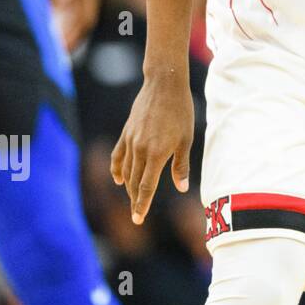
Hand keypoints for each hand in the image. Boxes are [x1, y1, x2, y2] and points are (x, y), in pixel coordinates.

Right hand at [111, 71, 194, 223]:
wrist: (164, 85)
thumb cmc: (181, 112)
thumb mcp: (186, 139)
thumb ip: (181, 165)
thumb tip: (181, 187)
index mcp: (156, 154)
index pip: (146, 187)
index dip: (141, 204)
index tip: (137, 219)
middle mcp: (140, 150)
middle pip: (134, 182)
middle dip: (135, 200)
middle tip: (136, 214)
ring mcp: (130, 141)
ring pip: (126, 171)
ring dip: (129, 186)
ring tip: (133, 198)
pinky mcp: (126, 133)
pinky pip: (118, 156)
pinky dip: (117, 169)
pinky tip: (119, 179)